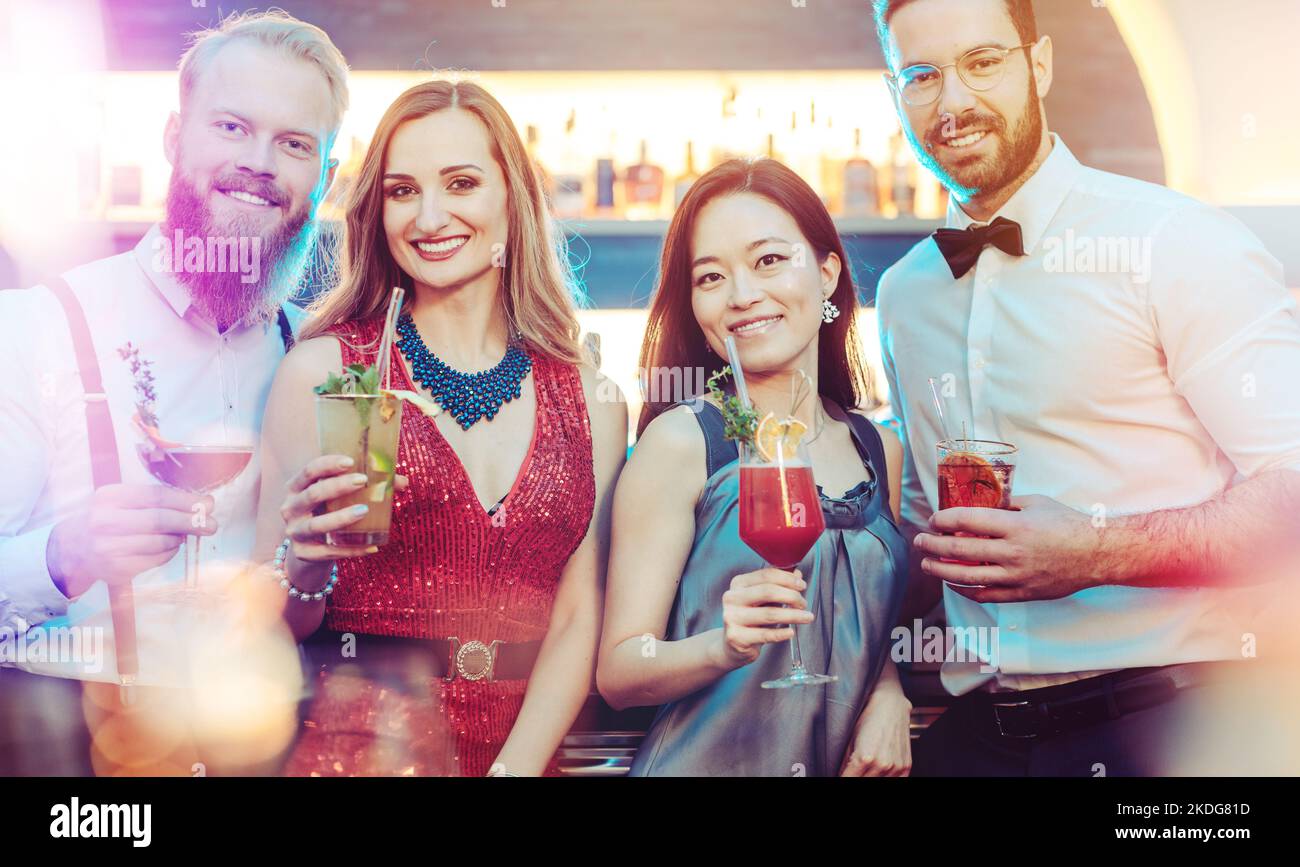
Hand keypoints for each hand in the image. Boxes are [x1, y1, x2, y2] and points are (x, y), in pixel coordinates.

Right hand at [47, 484, 216, 597]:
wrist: (71, 549)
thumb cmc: (107, 519)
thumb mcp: (121, 501)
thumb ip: (155, 500)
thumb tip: (200, 504)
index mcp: (109, 497)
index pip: (156, 496)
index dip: (186, 500)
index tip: (208, 504)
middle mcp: (105, 522)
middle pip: (160, 520)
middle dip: (191, 522)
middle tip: (212, 525)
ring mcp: (109, 548)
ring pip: (161, 543)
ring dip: (179, 539)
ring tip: (183, 536)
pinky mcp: (116, 570)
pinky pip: (155, 560)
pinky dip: (168, 553)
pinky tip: (168, 548)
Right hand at [280, 455, 382, 561]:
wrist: (309, 548)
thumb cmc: (327, 512)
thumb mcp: (338, 497)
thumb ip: (366, 486)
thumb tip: (402, 482)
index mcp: (297, 487)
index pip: (309, 471)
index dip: (328, 465)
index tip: (351, 461)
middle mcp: (290, 508)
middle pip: (313, 494)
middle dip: (337, 486)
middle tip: (362, 481)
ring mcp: (295, 531)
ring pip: (317, 525)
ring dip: (341, 518)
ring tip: (364, 511)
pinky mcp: (304, 553)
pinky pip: (329, 552)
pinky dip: (351, 550)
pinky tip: (372, 546)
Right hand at [719, 568, 813, 666]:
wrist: (732, 645)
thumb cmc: (751, 619)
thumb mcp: (763, 599)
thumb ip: (779, 585)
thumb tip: (797, 574)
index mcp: (738, 584)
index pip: (766, 575)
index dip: (788, 579)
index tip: (802, 585)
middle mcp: (732, 598)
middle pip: (768, 591)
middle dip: (792, 596)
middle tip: (804, 604)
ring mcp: (732, 617)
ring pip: (770, 614)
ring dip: (793, 615)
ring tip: (807, 617)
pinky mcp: (736, 637)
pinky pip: (765, 634)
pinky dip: (781, 633)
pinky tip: (791, 632)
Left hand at [840, 683, 911, 776]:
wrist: (890, 705)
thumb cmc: (869, 717)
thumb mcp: (850, 738)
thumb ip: (844, 760)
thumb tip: (840, 772)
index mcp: (865, 757)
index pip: (848, 779)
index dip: (842, 776)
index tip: (841, 774)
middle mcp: (882, 764)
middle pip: (863, 782)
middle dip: (855, 776)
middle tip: (853, 769)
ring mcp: (895, 767)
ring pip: (878, 782)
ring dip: (870, 776)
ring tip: (865, 767)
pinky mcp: (905, 766)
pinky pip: (895, 781)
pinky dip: (884, 777)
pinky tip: (879, 771)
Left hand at [914, 494, 1105, 602]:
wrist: (1098, 553)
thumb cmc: (1067, 524)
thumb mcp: (1036, 503)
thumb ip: (1006, 504)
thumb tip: (979, 505)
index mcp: (1014, 525)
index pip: (965, 521)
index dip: (942, 520)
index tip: (933, 520)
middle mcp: (1012, 552)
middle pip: (959, 549)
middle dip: (932, 545)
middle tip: (920, 541)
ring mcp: (1016, 575)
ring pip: (967, 576)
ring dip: (941, 570)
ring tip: (927, 565)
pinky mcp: (1023, 593)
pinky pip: (986, 595)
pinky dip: (965, 590)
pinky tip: (953, 584)